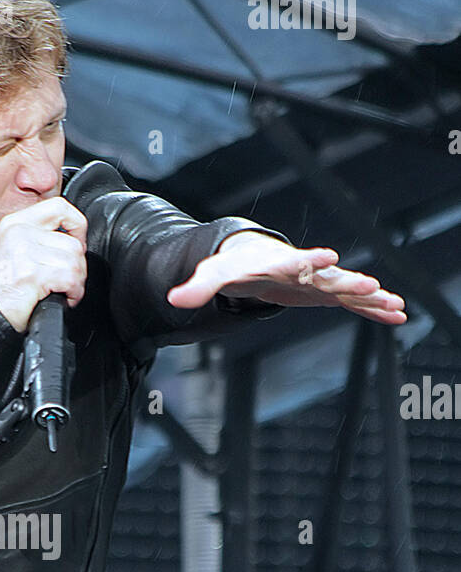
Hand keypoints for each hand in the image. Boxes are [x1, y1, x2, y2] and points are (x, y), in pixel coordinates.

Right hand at [0, 196, 87, 333]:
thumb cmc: (3, 291)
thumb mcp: (16, 251)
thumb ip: (40, 237)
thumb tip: (74, 238)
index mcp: (14, 222)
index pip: (59, 207)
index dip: (77, 225)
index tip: (78, 244)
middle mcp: (17, 232)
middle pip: (72, 242)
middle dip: (78, 267)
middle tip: (68, 281)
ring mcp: (23, 252)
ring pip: (74, 262)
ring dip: (76, 282)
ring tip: (64, 291)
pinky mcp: (31, 274)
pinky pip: (70, 279)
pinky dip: (74, 293)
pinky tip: (64, 298)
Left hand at [167, 231, 406, 325]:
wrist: (255, 260)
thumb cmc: (237, 268)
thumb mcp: (215, 276)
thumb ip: (197, 288)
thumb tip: (173, 301)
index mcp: (280, 263)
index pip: (296, 260)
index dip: (312, 260)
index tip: (330, 257)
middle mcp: (306, 269)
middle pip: (330, 275)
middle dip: (350, 280)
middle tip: (370, 284)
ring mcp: (320, 282)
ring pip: (349, 289)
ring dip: (371, 297)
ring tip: (395, 304)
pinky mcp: (327, 294)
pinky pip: (354, 302)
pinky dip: (374, 308)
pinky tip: (398, 314)